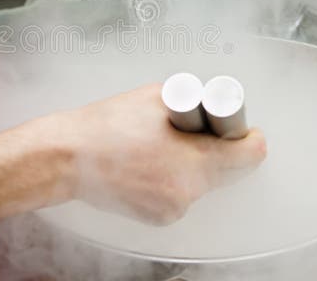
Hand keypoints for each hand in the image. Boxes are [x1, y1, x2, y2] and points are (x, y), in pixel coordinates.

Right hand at [44, 84, 266, 224]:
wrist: (67, 156)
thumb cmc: (105, 126)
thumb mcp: (156, 97)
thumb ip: (192, 104)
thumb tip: (214, 105)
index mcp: (193, 159)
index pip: (249, 155)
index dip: (249, 138)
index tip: (244, 131)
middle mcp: (188, 190)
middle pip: (230, 172)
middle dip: (221, 150)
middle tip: (199, 132)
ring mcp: (173, 207)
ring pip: (205, 184)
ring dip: (195, 166)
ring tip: (164, 146)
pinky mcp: (159, 218)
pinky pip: (182, 196)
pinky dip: (175, 181)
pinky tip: (150, 165)